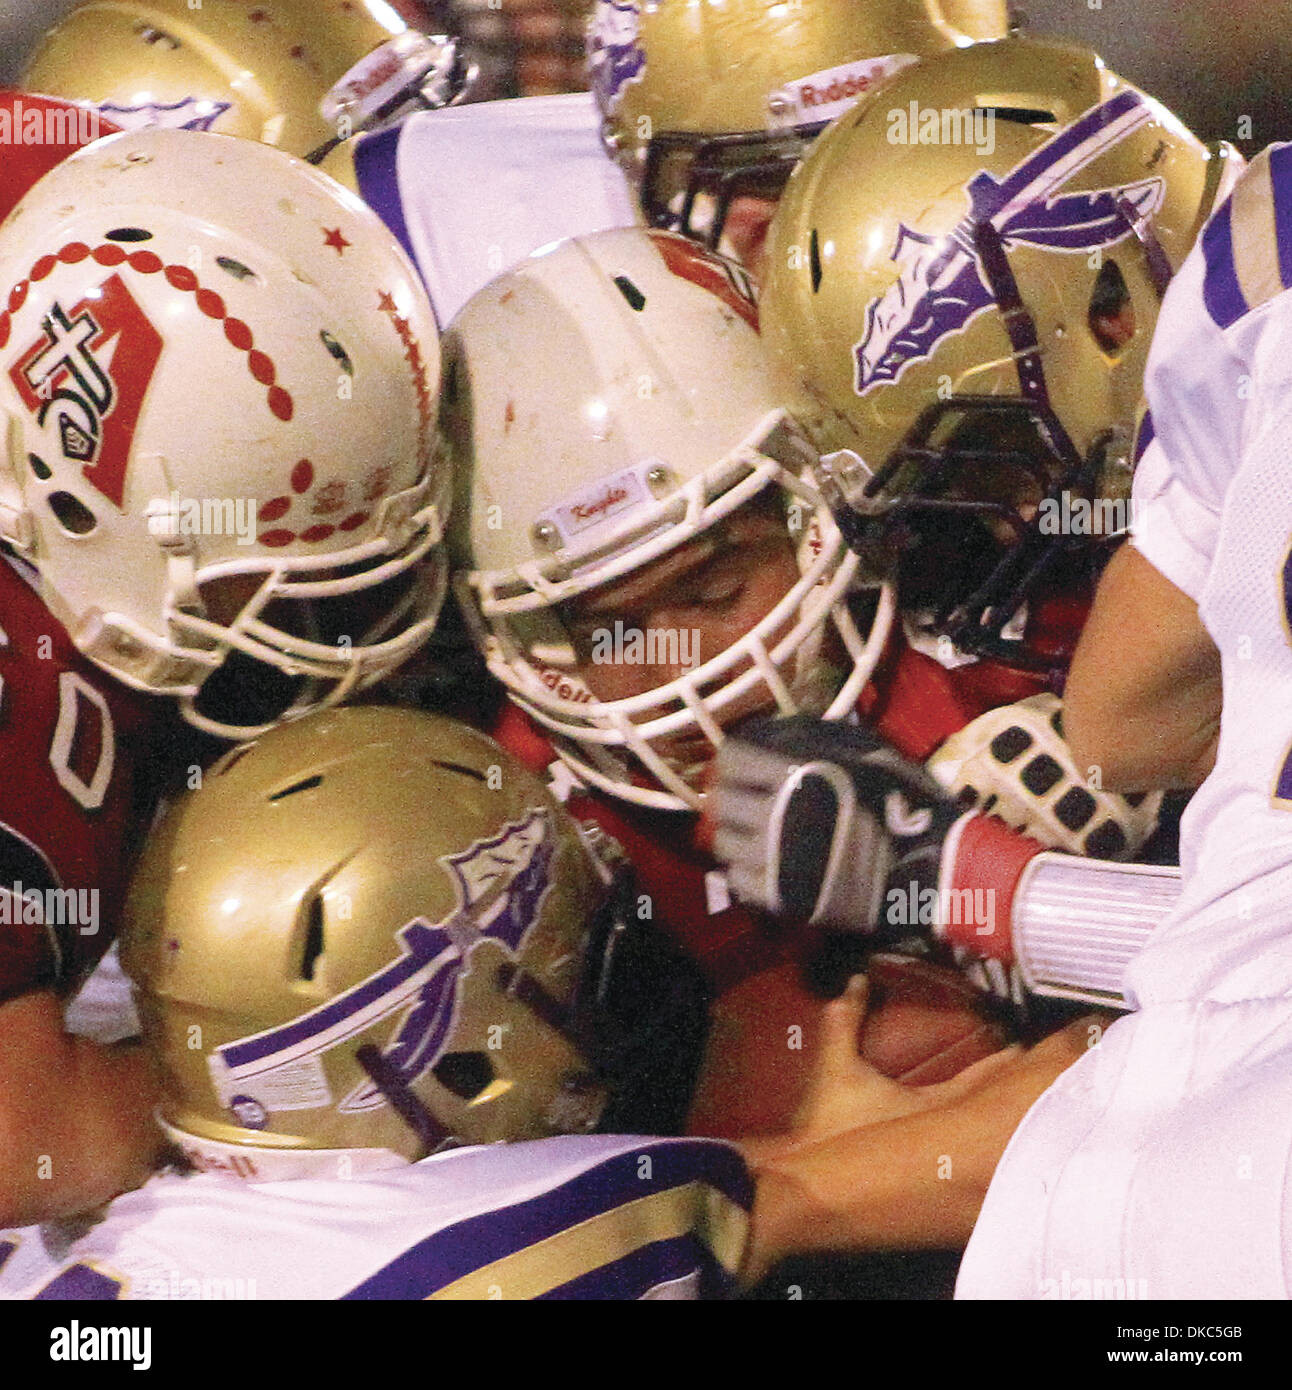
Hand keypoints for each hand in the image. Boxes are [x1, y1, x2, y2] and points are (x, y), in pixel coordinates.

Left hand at [711, 714, 962, 935]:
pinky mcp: (781, 897)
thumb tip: (776, 730)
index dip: (733, 761)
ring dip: (736, 836)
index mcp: (797, 770)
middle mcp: (777, 811)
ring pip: (724, 843)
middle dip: (731, 799)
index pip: (731, 759)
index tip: (740, 768)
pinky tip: (767, 866)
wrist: (933, 869)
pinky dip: (746, 872)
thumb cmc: (906, 803)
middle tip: (747, 803)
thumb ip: (819, 737)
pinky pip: (739, 881)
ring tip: (756, 836)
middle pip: (721, 802)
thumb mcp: (868, 752)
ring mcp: (775, 858)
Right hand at [743, 974, 1021, 1165]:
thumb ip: (844, 1022)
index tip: (1025, 1041)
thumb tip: (855, 981)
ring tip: (1015, 1082)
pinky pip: (959, 1137)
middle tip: (1033, 1057)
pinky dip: (974, 1123)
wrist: (815, 1184)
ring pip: (978, 1123)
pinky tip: (976, 1117)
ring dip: (994, 1104)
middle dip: (1010, 1082)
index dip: (1007, 1060)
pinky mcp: (921, 1164)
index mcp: (933, 1107)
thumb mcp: (836, 1068)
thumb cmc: (832, 1127)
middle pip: (991, 1104)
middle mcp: (943, 1132)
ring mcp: (935, 1153)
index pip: (985, 1080)